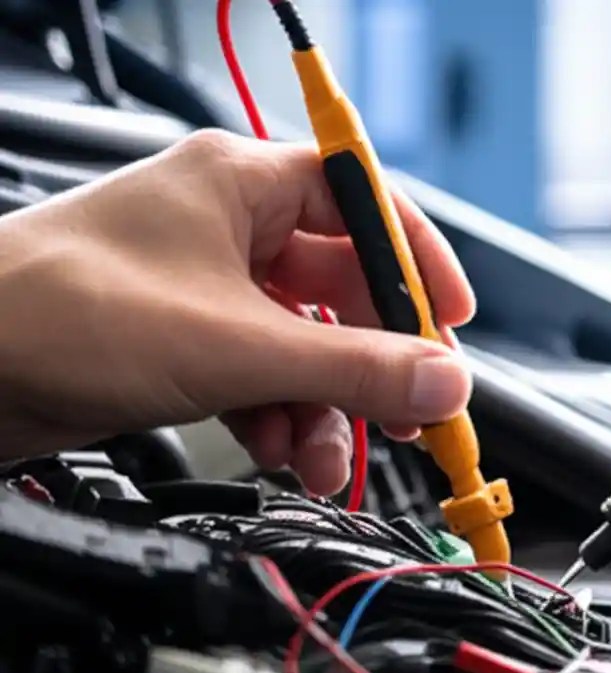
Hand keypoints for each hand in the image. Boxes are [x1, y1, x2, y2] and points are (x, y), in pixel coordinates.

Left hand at [0, 130, 474, 495]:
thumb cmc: (58, 313)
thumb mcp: (238, 347)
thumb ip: (355, 367)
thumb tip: (442, 378)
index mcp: (242, 182)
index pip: (366, 203)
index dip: (420, 262)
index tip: (455, 322)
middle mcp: (229, 224)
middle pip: (343, 284)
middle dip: (376, 355)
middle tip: (414, 404)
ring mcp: (205, 283)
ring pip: (305, 338)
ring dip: (329, 401)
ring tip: (334, 453)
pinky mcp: (183, 337)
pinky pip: (264, 371)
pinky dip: (283, 413)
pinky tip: (285, 450)